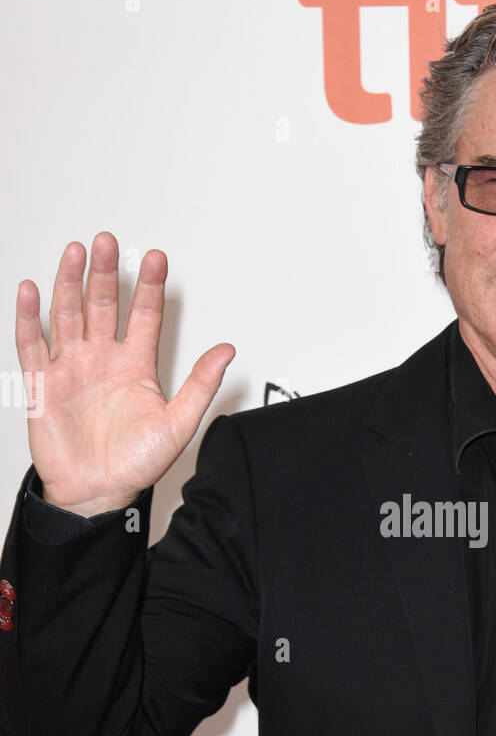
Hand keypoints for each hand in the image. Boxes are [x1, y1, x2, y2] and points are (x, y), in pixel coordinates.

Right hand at [15, 232, 234, 515]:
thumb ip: (200, 384)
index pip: (143, 315)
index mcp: (135, 365)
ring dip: (70, 283)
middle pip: (101, 305)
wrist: (98, 493)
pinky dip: (29, 318)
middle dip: (105, 273)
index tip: (156, 259)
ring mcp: (72, 368)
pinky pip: (32, 344)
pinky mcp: (43, 383)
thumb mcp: (178, 423)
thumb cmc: (135, 464)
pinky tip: (31, 291)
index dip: (148, 287)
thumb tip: (227, 352)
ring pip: (68, 314)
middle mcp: (102, 360)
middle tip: (109, 242)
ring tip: (76, 253)